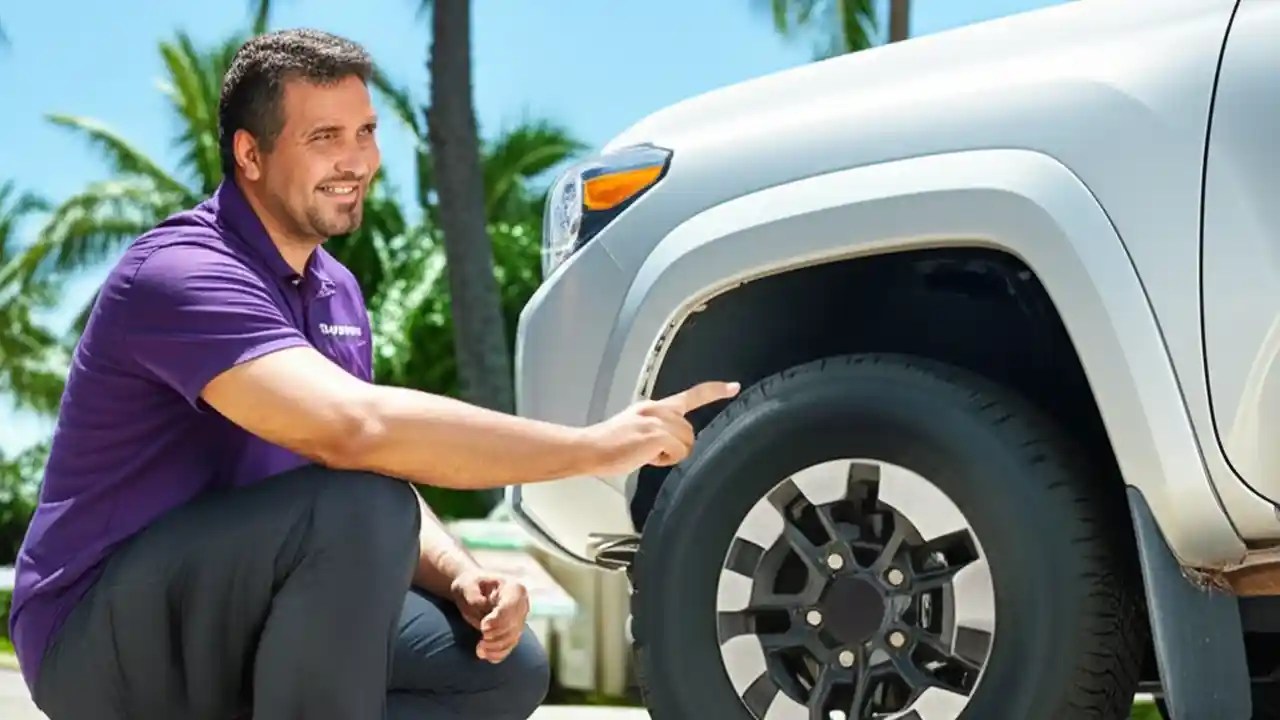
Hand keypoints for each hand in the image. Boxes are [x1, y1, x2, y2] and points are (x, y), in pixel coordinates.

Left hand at [449, 569, 530, 662]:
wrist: (471, 591)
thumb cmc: (470, 585)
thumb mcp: (467, 585)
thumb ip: (474, 596)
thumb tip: (483, 608)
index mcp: (514, 589)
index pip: (511, 607)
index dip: (499, 620)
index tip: (483, 627)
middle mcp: (521, 605)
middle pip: (514, 625)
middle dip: (496, 636)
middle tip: (480, 640)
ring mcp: (519, 620)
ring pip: (512, 639)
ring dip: (495, 647)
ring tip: (479, 649)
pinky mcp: (513, 633)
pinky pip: (509, 647)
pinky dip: (498, 654)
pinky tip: (485, 656)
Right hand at [580, 380, 739, 476]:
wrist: (590, 448)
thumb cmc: (609, 445)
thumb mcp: (637, 429)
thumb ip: (658, 430)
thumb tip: (671, 444)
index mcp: (654, 407)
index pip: (690, 395)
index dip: (715, 391)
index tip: (734, 386)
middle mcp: (657, 410)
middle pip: (690, 430)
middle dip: (677, 446)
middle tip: (652, 452)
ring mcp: (657, 421)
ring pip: (686, 442)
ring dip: (672, 454)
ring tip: (647, 454)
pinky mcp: (656, 435)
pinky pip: (678, 451)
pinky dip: (666, 460)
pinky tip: (648, 458)